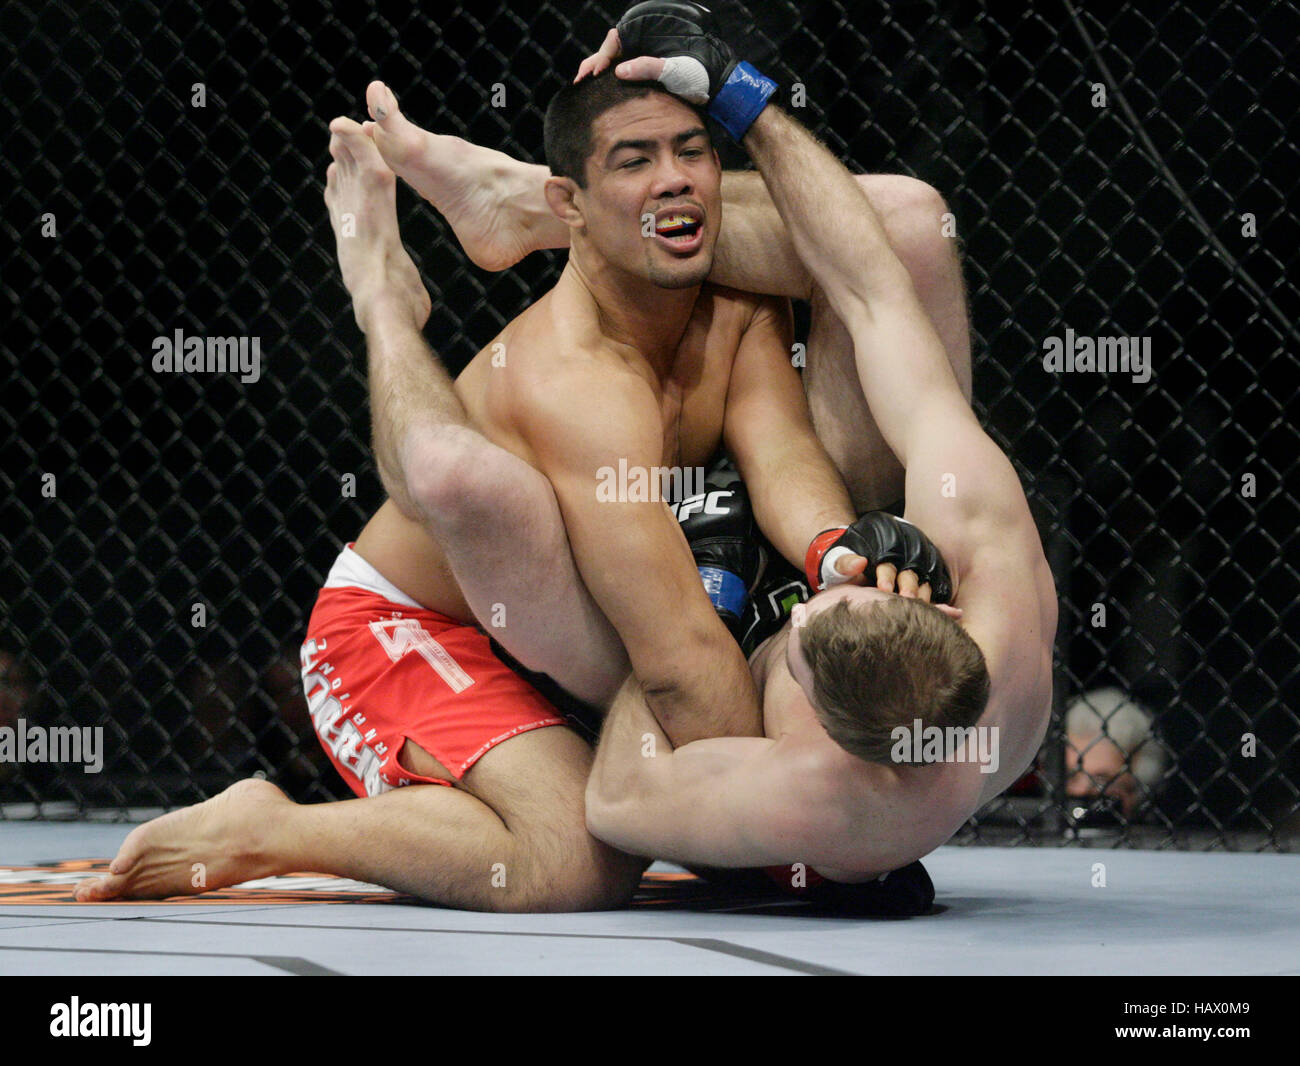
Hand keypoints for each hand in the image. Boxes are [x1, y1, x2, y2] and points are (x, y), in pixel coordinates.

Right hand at [573, 27, 689, 94]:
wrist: (714, 85)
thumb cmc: (697, 74)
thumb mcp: (674, 71)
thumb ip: (648, 67)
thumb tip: (618, 70)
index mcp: (647, 36)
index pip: (615, 41)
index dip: (602, 56)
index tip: (597, 73)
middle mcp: (642, 44)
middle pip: (610, 49)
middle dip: (593, 63)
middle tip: (579, 81)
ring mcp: (643, 58)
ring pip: (614, 60)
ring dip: (597, 70)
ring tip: (583, 84)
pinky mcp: (645, 72)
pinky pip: (621, 71)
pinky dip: (607, 79)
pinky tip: (599, 89)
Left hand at [823, 553, 960, 616]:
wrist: (850, 569)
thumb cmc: (842, 568)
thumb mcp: (837, 563)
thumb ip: (845, 563)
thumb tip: (860, 563)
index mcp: (882, 548)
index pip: (887, 562)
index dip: (886, 576)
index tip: (883, 590)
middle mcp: (902, 555)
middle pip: (910, 572)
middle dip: (910, 588)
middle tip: (907, 602)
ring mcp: (915, 568)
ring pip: (925, 581)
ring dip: (924, 597)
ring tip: (923, 614)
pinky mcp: (925, 580)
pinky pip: (934, 590)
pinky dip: (939, 603)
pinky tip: (947, 614)